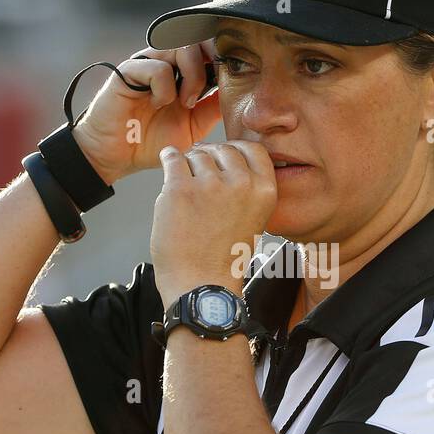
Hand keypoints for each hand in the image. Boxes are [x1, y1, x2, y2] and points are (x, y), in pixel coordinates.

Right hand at [70, 40, 222, 185]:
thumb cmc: (150, 142)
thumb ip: (211, 109)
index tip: (231, 82)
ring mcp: (147, 64)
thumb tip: (238, 94)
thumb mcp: (193, 128)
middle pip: (200, 39)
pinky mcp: (128, 71)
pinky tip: (158, 104)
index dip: (223, 59)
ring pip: (182, 46)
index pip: (209, 49)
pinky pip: (157, 66)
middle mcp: (166, 62)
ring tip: (186, 103)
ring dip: (192, 76)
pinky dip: (165, 88)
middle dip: (212, 62)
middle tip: (209, 91)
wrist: (115, 157)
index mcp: (182, 73)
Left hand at [151, 141, 277, 305]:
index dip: (234, 150)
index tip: (223, 157)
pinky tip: (169, 167)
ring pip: (196, 154)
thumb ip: (247, 189)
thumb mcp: (254, 220)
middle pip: (222, 149)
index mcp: (264, 191)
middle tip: (199, 174)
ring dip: (188, 165)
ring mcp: (210, 185)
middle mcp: (241, 184)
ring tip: (186, 188)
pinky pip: (173, 159)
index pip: (252, 149)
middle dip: (209, 157)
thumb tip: (227, 158)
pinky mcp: (181, 189)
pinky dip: (169, 160)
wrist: (202, 285)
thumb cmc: (225, 259)